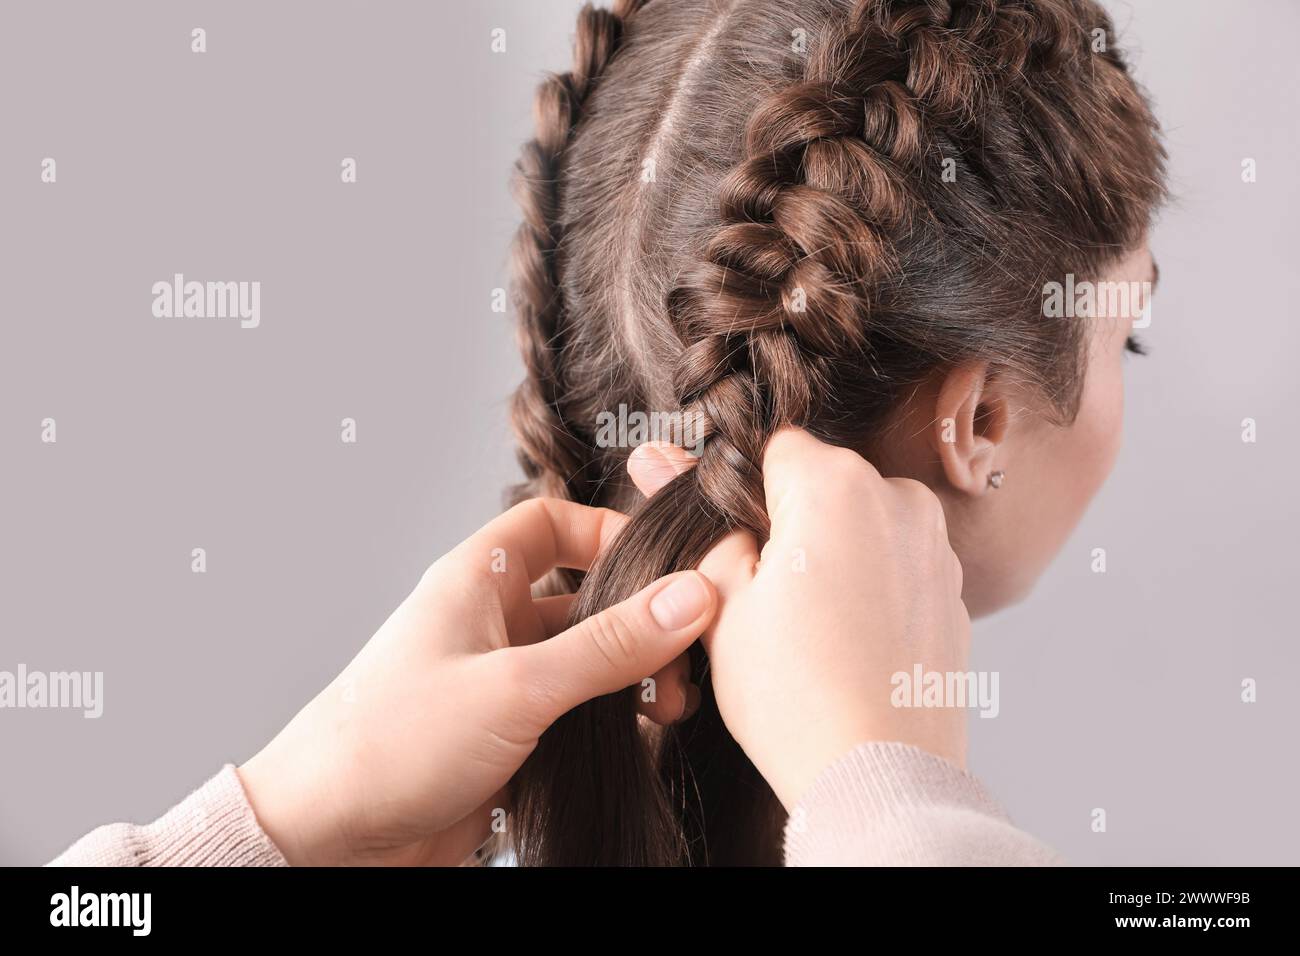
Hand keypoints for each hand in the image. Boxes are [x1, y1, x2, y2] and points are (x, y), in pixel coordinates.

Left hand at [238, 498, 717, 865]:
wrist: (328, 839)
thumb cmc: (389, 744)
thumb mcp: (516, 686)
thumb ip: (609, 645)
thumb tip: (688, 597)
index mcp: (477, 580)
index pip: (553, 523)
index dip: (609, 533)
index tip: (666, 566)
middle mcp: (488, 622)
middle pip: (581, 595)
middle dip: (637, 620)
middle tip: (684, 652)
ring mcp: (496, 680)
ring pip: (582, 660)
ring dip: (628, 677)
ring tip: (668, 705)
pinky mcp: (503, 736)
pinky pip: (570, 713)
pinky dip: (607, 722)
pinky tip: (635, 740)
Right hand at [627, 429, 969, 810]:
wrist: (878, 776)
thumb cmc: (793, 694)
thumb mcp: (720, 601)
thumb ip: (695, 521)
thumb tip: (655, 458)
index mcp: (836, 484)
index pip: (774, 450)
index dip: (744, 497)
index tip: (734, 545)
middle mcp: (899, 499)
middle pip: (822, 487)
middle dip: (790, 528)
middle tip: (763, 601)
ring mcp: (937, 548)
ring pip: (861, 528)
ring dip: (832, 559)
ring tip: (807, 633)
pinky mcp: (955, 594)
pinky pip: (896, 569)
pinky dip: (870, 593)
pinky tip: (846, 648)